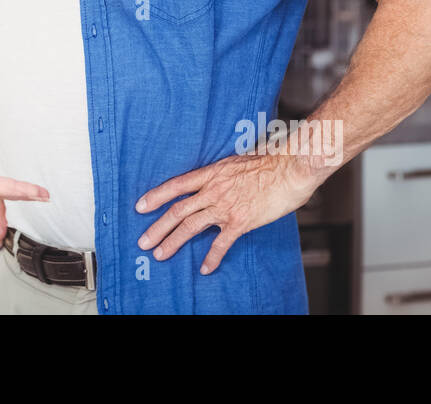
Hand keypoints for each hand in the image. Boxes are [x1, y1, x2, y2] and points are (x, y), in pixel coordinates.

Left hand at [135, 152, 315, 274]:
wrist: (290, 167)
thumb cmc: (271, 160)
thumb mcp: (238, 161)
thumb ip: (224, 174)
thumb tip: (219, 179)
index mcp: (212, 173)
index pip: (176, 185)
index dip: (156, 196)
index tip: (140, 206)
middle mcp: (214, 190)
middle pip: (177, 210)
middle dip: (157, 227)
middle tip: (143, 242)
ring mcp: (226, 206)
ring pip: (191, 226)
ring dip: (173, 242)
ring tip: (160, 255)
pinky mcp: (241, 221)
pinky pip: (221, 243)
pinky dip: (212, 257)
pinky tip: (205, 269)